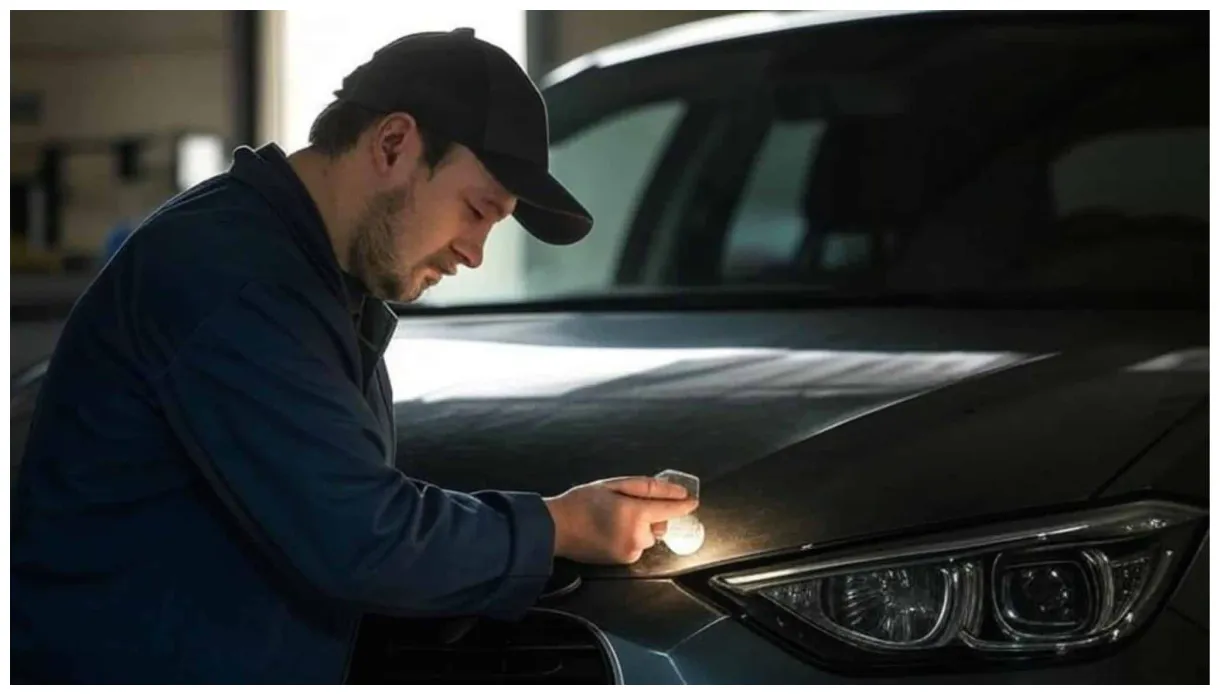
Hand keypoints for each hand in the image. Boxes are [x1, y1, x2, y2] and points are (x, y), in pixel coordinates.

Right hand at [543, 476, 698, 564]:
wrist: (555, 528)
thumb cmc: (581, 502)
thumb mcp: (613, 485)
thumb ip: (647, 488)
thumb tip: (676, 492)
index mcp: (635, 514)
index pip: (670, 509)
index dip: (682, 504)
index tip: (692, 500)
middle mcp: (636, 536)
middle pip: (659, 524)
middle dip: (650, 514)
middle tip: (626, 505)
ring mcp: (630, 551)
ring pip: (648, 537)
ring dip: (640, 527)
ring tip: (614, 519)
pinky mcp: (623, 561)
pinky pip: (636, 546)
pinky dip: (630, 538)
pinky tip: (610, 531)